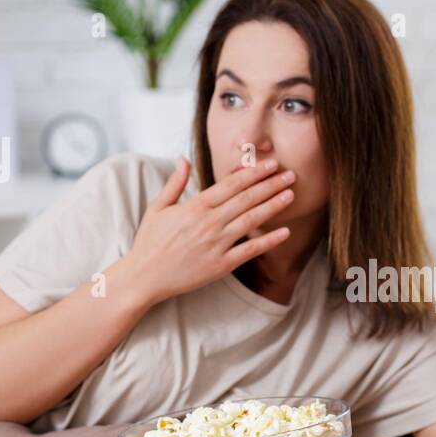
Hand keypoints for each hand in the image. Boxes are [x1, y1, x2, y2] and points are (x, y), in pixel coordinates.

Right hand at [122, 157, 296, 306]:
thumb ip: (175, 183)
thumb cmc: (150, 242)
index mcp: (194, 206)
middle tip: (291, 175)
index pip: (230, 184)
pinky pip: (249, 251)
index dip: (253, 173)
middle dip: (270, 185)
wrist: (144, 277)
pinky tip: (286, 232)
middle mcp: (208, 223)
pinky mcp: (220, 265)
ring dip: (273, 206)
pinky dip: (269, 241)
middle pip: (246, 199)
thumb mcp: (157, 207)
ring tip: (291, 195)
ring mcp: (216, 244)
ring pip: (251, 220)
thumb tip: (183, 159)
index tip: (270, 165)